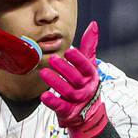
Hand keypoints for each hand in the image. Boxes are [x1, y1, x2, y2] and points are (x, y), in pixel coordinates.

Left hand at [39, 21, 107, 137]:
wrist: (88, 113)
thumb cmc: (86, 83)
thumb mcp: (90, 65)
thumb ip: (89, 46)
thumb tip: (93, 24)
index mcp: (91, 76)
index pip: (86, 67)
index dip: (78, 59)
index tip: (69, 51)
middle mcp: (86, 88)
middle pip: (75, 79)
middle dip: (64, 69)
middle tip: (52, 59)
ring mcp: (77, 101)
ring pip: (67, 92)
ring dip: (55, 82)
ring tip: (43, 72)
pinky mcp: (68, 112)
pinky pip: (61, 107)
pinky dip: (52, 102)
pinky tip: (43, 96)